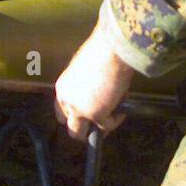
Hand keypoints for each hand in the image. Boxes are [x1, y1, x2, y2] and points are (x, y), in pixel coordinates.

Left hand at [54, 22, 134, 141]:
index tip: (87, 114)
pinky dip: (116, 120)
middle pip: (70, 126)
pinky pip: (106, 126)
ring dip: (97, 130)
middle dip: (85, 127)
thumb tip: (96, 94)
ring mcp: (79, 110)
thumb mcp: (86, 71)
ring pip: (80, 134)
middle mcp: (67, 100)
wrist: (111, 51)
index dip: (75, 114)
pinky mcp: (96, 115)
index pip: (62, 110)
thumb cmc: (102, 53)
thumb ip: (85, 86)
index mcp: (63, 87)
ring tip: (112, 118)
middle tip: (101, 120)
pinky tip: (122, 109)